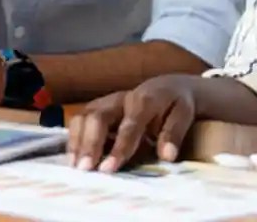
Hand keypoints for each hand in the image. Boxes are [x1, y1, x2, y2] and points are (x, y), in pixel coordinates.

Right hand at [66, 74, 201, 172]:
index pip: (129, 125)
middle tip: (84, 170)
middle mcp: (119, 99)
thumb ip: (174, 133)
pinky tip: (72, 159)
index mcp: (143, 100)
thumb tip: (167, 156)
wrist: (167, 86)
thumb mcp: (184, 114)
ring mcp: (105, 103)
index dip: (119, 147)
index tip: (108, 168)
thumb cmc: (175, 104)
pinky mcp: (96, 110)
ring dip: (76, 142)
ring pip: (83, 117)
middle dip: (89, 144)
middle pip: (97, 117)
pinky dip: (73, 140)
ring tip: (74, 167)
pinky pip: (79, 122)